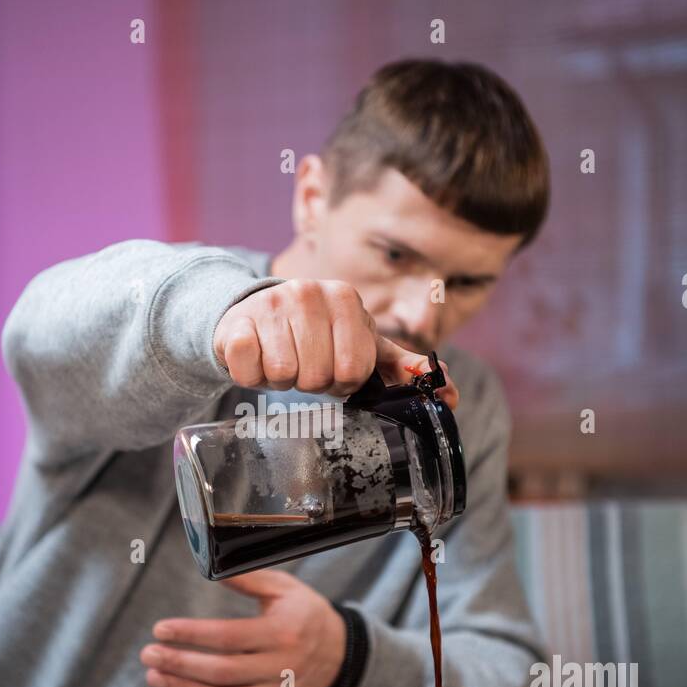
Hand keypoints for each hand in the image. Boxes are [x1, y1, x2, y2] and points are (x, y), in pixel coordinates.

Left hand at [139, 570, 347, 686]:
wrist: (345, 657)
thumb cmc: (307, 615)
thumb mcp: (285, 588)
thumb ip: (248, 577)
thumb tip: (209, 565)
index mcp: (284, 632)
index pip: (228, 637)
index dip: (190, 635)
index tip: (160, 629)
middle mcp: (283, 667)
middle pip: (222, 673)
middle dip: (179, 665)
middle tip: (148, 655)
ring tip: (156, 677)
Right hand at [214, 278, 458, 406]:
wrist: (253, 315)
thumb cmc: (315, 335)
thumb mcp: (362, 344)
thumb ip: (402, 367)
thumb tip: (451, 393)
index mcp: (346, 299)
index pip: (354, 370)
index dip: (343, 381)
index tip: (334, 368)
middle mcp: (308, 293)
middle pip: (318, 377)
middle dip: (311, 383)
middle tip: (304, 366)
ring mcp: (270, 306)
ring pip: (283, 375)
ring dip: (281, 380)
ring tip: (281, 360)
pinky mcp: (235, 325)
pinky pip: (248, 373)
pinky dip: (251, 377)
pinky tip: (255, 359)